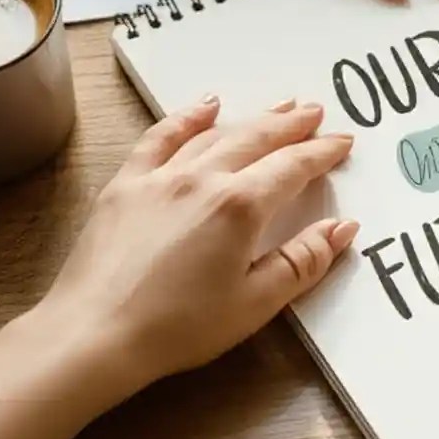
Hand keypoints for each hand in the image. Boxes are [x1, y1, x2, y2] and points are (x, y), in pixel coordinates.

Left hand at [41, 95, 357, 382]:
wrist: (96, 333)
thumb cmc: (179, 327)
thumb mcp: (255, 303)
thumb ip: (302, 261)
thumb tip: (342, 228)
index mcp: (240, 207)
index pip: (292, 167)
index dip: (321, 153)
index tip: (342, 143)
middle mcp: (203, 178)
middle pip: (256, 139)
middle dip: (291, 125)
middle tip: (316, 112)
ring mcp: (160, 176)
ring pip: (215, 133)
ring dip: (250, 118)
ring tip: (277, 106)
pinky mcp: (125, 185)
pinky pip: (161, 137)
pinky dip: (186, 117)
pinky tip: (204, 106)